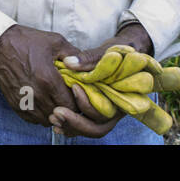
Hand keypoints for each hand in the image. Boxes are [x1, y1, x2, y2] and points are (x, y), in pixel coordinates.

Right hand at [0, 24, 84, 125]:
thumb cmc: (28, 41)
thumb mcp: (55, 41)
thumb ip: (75, 54)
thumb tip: (89, 66)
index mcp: (48, 79)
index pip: (71, 104)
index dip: (77, 101)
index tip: (77, 94)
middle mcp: (36, 94)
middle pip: (60, 114)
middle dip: (67, 108)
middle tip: (68, 98)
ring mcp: (24, 101)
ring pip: (47, 120)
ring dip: (54, 113)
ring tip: (55, 101)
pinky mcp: (16, 104)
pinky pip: (33, 120)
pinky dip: (41, 115)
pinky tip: (43, 103)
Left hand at [49, 25, 154, 139]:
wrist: (126, 57)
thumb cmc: (121, 54)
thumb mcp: (108, 52)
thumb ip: (90, 58)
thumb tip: (69, 63)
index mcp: (123, 98)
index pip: (105, 112)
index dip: (87, 106)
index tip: (73, 88)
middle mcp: (116, 111)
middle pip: (97, 127)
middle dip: (76, 122)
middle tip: (56, 113)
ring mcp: (107, 114)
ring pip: (90, 128)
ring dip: (71, 125)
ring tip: (53, 117)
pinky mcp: (96, 112)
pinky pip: (84, 124)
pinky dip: (70, 125)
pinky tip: (55, 120)